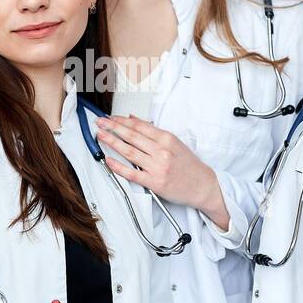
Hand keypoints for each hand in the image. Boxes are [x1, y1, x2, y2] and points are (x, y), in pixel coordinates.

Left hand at [93, 115, 227, 226]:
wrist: (203, 185)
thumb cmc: (189, 165)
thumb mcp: (174, 142)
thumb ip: (152, 131)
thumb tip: (133, 119)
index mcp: (167, 139)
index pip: (139, 126)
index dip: (121, 121)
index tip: (110, 117)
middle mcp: (162, 151)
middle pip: (132, 136)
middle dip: (112, 128)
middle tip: (100, 122)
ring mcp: (157, 167)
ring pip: (129, 152)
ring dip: (112, 142)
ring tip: (101, 136)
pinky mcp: (154, 182)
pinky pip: (132, 173)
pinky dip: (118, 166)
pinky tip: (108, 160)